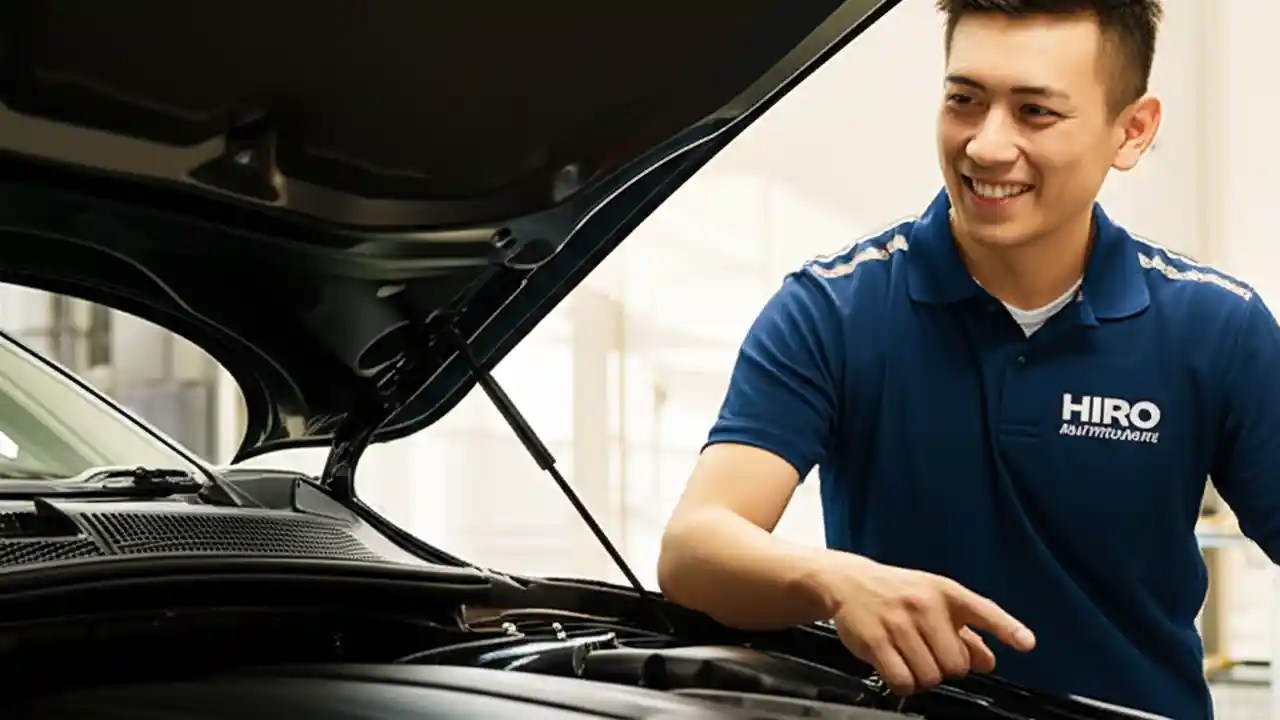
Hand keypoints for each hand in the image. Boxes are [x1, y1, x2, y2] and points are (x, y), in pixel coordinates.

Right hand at [825, 555, 1035, 696]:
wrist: (848, 582)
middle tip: (930, 654)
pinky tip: (897, 668)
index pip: (983, 610)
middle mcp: (924, 605)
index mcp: (945, 592)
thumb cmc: (897, 593)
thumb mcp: (933, 601)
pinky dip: (904, 683)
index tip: (1026, 643)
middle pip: (956, 664)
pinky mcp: (876, 641)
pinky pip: (903, 681)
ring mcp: (899, 623)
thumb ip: (964, 632)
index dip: (1006, 628)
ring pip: (930, 677)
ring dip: (923, 677)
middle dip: (946, 668)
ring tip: (910, 658)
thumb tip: (988, 662)